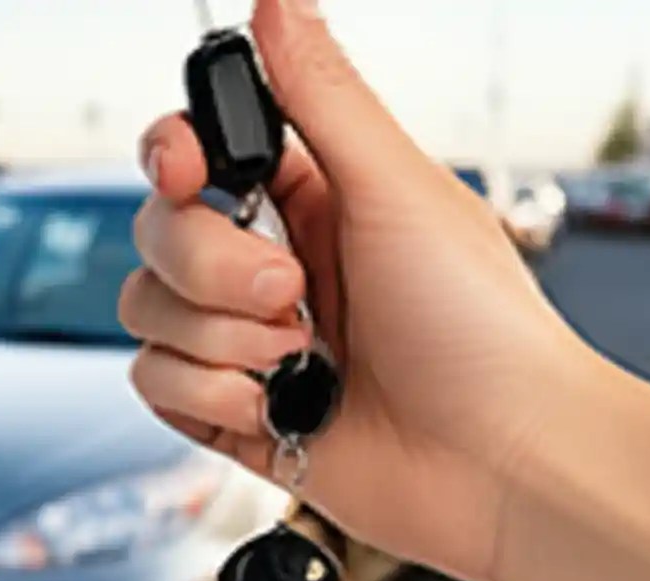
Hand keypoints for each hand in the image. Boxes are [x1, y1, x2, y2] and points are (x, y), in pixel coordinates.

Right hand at [120, 0, 595, 580]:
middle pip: (157, 232)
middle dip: (214, 268)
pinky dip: (209, 396)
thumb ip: (322, 97)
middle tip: (294, 291)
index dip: (172, 158)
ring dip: (222, 338)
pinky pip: (156, 383)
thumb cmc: (481, 328)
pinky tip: (277, 408)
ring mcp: (244, 340)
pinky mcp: (228, 411)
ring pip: (147, 308)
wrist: (503, 466)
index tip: (188, 173)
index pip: (193, 154)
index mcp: (307, 199)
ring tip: (304, 357)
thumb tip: (278, 3)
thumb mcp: (400, 191)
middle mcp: (267, 264)